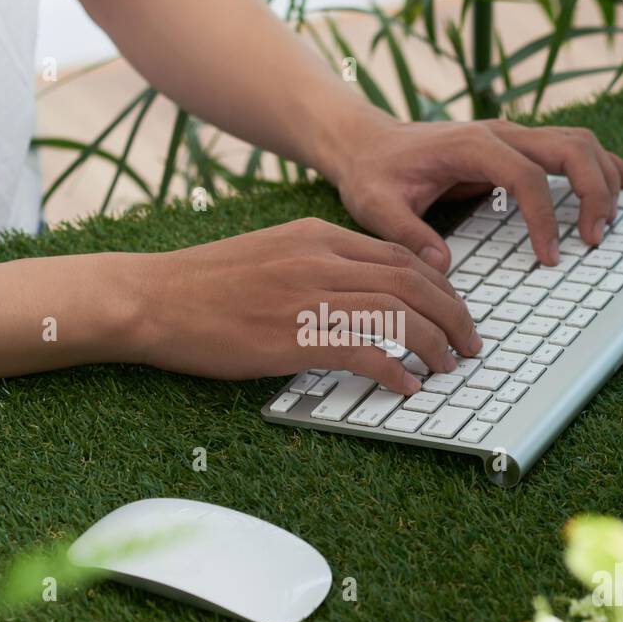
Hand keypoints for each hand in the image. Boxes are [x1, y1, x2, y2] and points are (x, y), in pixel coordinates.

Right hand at [127, 218, 481, 394]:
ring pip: (399, 314)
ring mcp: (308, 296)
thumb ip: (317, 264)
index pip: (400, 256)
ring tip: (449, 367)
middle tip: (470, 343)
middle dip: (453, 315)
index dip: (440, 286)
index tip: (454, 310)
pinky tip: (405, 386)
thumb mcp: (270, 254)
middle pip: (413, 282)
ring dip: (435, 344)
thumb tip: (360, 293)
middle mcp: (320, 258)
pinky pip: (365, 352)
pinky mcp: (293, 336)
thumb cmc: (204, 284)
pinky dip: (395, 371)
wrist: (152, 298)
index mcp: (317, 235)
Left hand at [326, 113, 622, 271]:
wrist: (365, 143)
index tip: (550, 257)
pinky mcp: (517, 145)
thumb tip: (443, 267)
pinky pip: (571, 147)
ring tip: (609, 223)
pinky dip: (603, 164)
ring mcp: (512, 135)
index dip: (545, 217)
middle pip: (569, 149)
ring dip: (604, 178)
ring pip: (578, 143)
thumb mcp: (377, 208)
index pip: (525, 177)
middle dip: (594, 192)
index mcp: (470, 145)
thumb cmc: (372, 175)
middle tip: (595, 240)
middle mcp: (499, 132)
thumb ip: (407, 235)